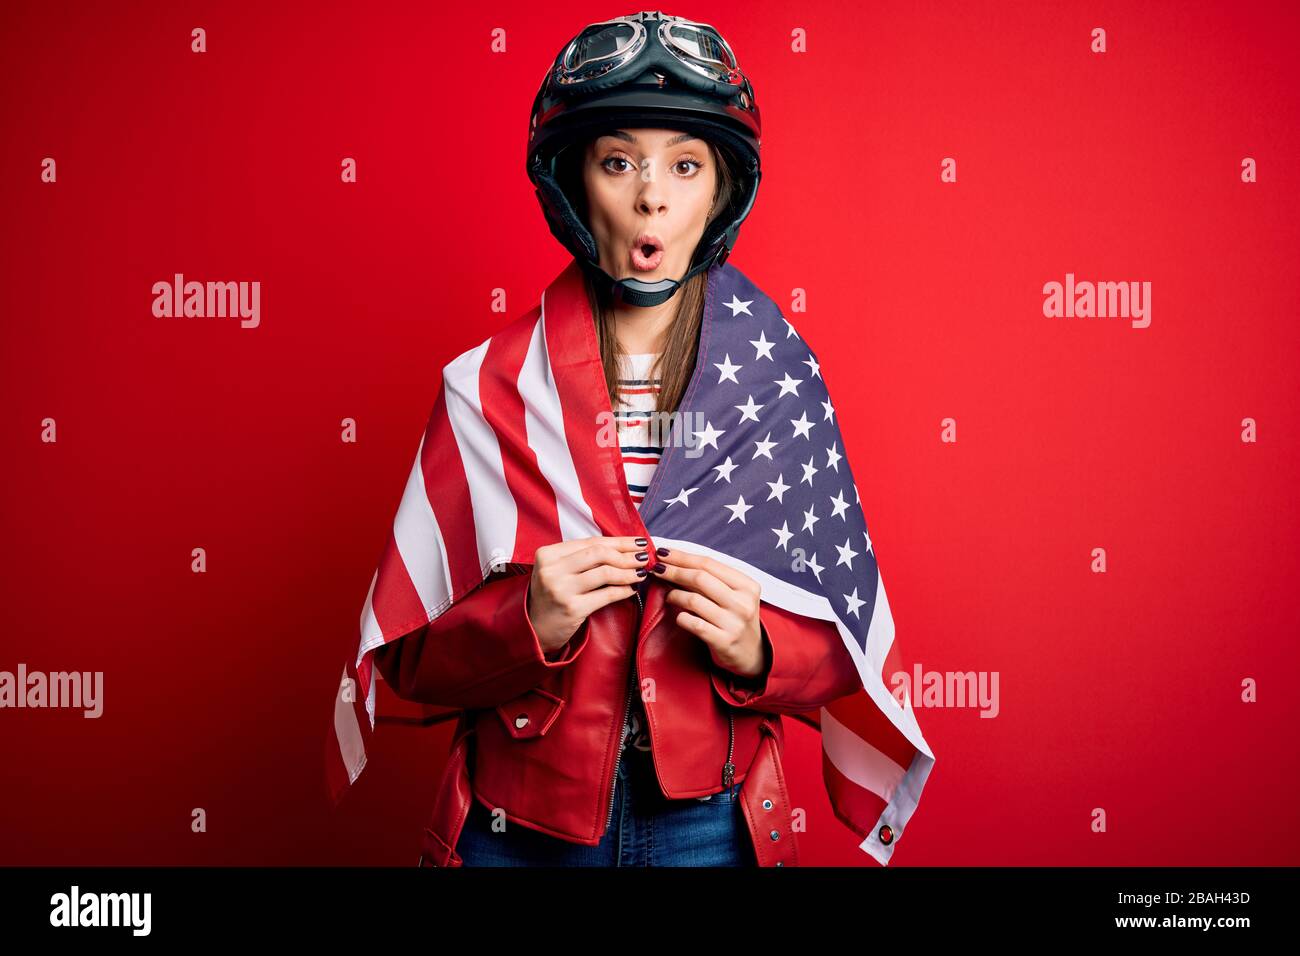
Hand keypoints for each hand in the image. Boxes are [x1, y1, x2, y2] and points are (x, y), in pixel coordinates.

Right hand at [527, 536, 652, 654]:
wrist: (534, 628)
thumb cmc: (551, 595)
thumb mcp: (557, 570)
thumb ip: (581, 557)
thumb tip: (623, 548)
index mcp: (547, 554)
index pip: (590, 542)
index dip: (618, 541)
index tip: (637, 542)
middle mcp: (551, 570)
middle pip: (599, 554)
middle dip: (626, 555)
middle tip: (644, 557)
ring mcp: (561, 589)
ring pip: (605, 573)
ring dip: (628, 572)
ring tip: (641, 573)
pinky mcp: (572, 609)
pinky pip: (606, 595)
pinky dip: (623, 590)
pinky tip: (632, 589)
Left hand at [651, 547, 766, 678]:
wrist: (751, 654)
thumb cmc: (736, 619)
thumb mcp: (733, 596)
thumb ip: (711, 580)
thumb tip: (675, 562)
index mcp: (747, 585)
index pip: (709, 563)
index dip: (682, 557)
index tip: (663, 553)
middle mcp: (743, 602)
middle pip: (700, 578)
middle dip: (673, 571)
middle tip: (656, 569)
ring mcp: (734, 623)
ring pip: (693, 600)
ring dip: (674, 595)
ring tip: (668, 595)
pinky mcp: (724, 641)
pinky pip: (693, 623)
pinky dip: (681, 617)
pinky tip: (679, 616)